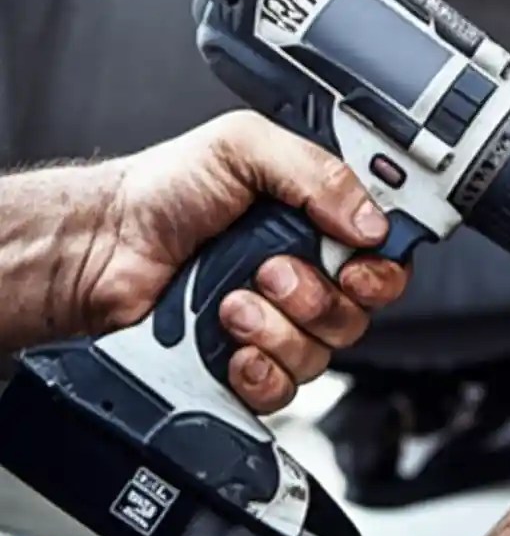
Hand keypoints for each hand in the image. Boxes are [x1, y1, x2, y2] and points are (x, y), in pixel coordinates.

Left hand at [79, 110, 408, 412]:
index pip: (384, 255)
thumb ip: (318, 173)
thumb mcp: (244, 148)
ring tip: (231, 303)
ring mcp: (278, 321)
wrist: (99, 249)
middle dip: (317, 297)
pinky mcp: (249, 363)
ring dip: (278, 329)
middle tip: (271, 272)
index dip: (383, 269)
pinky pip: (286, 387)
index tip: (358, 268)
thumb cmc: (161, 192)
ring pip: (324, 352)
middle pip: (360, 310)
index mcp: (317, 219)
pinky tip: (232, 347)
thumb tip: (372, 222)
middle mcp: (305, 272)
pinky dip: (261, 371)